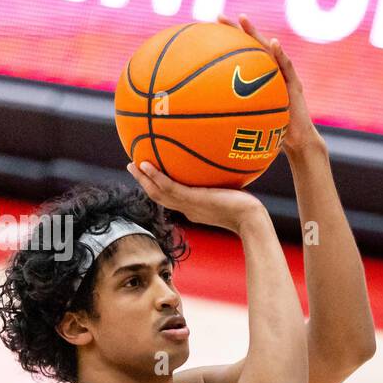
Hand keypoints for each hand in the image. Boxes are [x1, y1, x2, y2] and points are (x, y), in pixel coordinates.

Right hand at [128, 160, 266, 232]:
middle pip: (159, 196)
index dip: (158, 187)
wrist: (250, 219)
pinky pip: (168, 187)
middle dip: (144, 182)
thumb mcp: (230, 193)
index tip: (150, 175)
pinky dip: (154, 176)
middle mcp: (187, 208)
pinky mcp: (192, 200)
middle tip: (133, 167)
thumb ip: (222, 184)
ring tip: (132, 164)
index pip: (171, 198)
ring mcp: (188, 205)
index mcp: (193, 207)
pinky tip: (145, 164)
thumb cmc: (246, 207)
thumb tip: (224, 164)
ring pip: (158, 193)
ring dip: (143, 179)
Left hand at [217, 13, 323, 157]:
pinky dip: (281, 54)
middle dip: (236, 30)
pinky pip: (287, 67)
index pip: (241, 56)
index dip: (225, 43)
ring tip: (243, 19)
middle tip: (218, 17)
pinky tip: (274, 43)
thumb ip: (233, 117)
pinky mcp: (295, 84)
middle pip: (251, 46)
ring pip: (267, 49)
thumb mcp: (248, 124)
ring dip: (255, 33)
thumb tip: (202, 123)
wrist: (297, 141)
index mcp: (259, 78)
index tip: (205, 31)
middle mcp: (270, 72)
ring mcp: (283, 75)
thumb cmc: (271, 134)